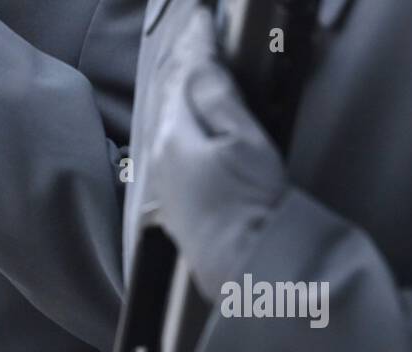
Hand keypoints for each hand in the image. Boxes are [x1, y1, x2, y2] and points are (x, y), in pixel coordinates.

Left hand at [143, 6, 289, 296]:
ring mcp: (163, 181)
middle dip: (181, 59)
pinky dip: (179, 118)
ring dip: (178, 88)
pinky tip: (188, 115)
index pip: (183, 75)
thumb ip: (217, 100)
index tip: (202, 16)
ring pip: (166, 119)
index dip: (195, 41)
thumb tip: (199, 65)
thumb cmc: (252, 209)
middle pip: (168, 95)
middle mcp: (159, 158)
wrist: (248, 267)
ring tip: (190, 62)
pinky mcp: (173, 200)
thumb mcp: (244, 142)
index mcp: (175, 136)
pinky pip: (170, 144)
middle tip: (194, 28)